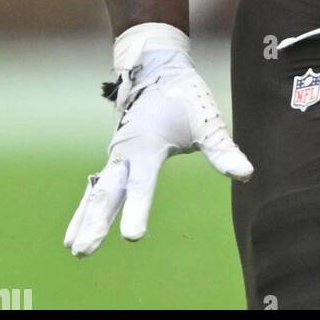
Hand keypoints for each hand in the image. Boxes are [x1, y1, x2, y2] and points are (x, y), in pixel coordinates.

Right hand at [64, 23, 252, 256]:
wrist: (158, 69)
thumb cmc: (185, 96)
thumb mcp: (206, 121)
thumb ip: (222, 150)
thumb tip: (245, 174)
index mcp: (148, 146)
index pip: (142, 184)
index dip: (138, 209)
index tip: (132, 236)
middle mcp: (127, 153)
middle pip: (110, 193)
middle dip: (98, 222)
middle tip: (84, 251)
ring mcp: (118, 156)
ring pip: (98, 193)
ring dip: (86, 219)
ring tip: (74, 248)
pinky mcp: (116, 159)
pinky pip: (96, 188)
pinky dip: (85, 208)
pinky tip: (75, 232)